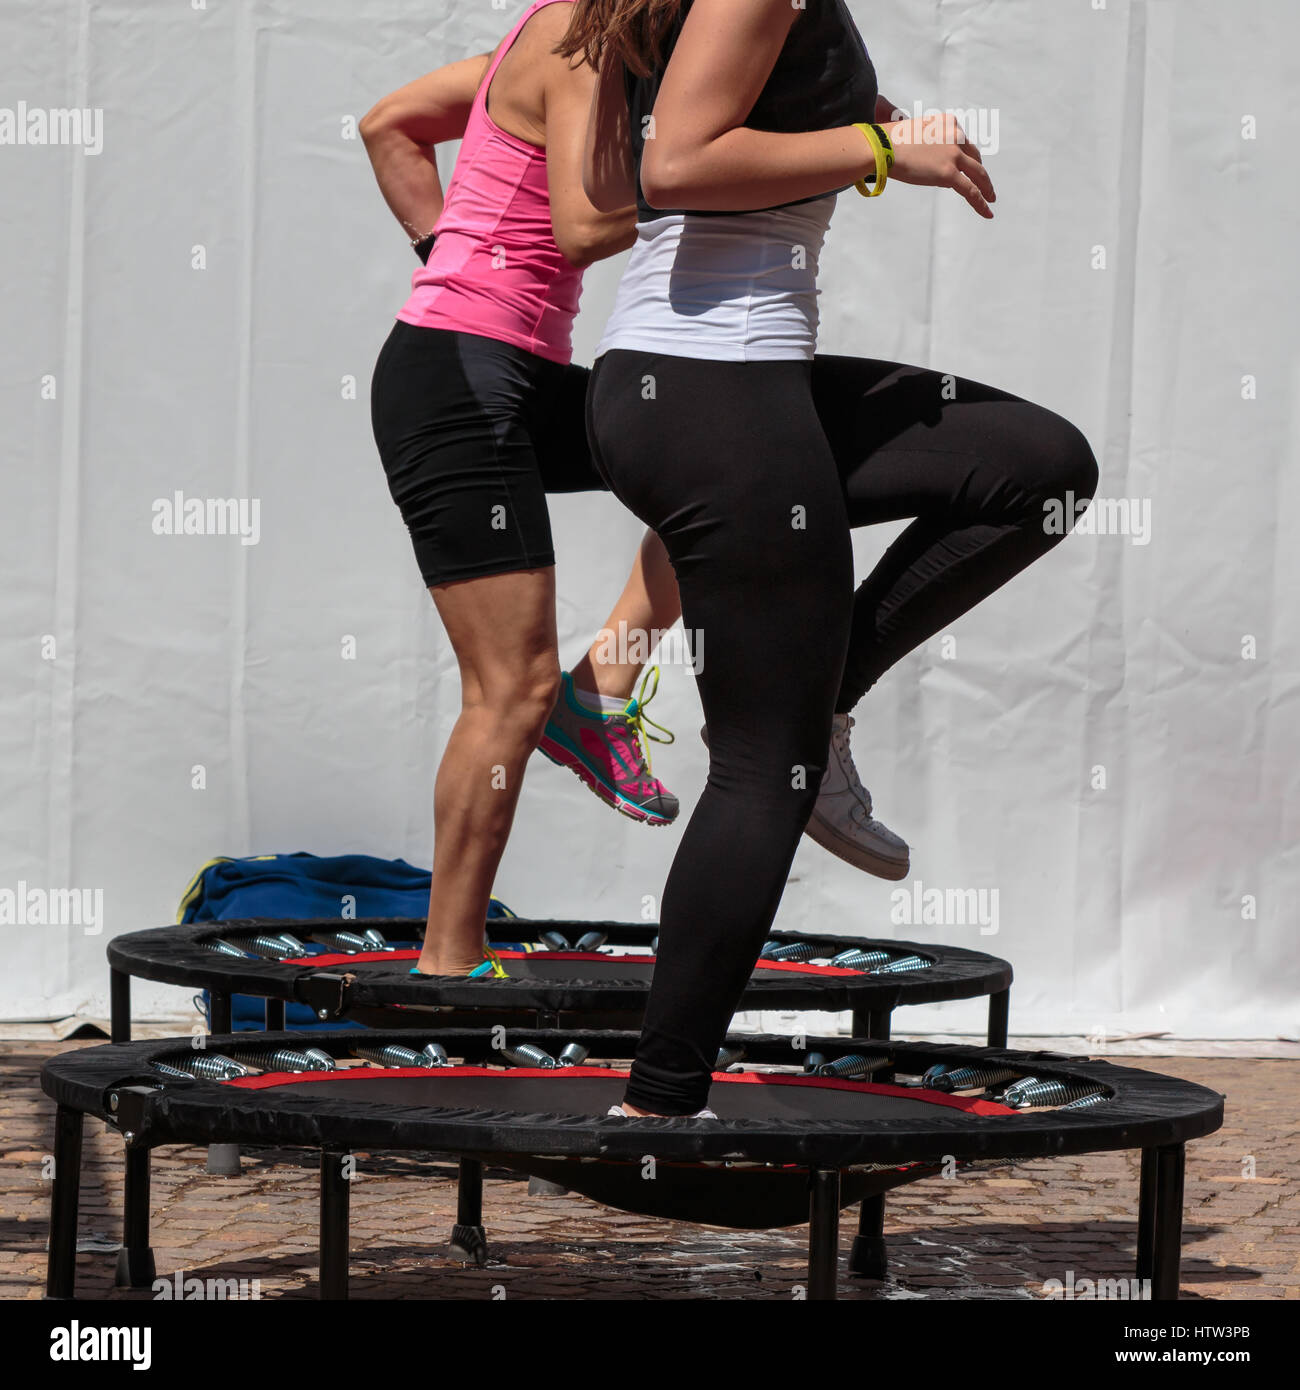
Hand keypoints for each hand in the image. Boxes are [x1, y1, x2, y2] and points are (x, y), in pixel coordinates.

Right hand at [881, 114, 995, 218]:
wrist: (881, 146)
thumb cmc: (887, 141)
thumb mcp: (913, 133)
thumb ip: (925, 142)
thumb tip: (924, 158)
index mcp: (948, 123)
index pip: (962, 142)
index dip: (966, 157)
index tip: (966, 168)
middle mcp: (955, 135)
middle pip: (974, 157)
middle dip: (980, 172)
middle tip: (984, 184)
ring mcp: (953, 155)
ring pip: (978, 174)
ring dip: (986, 188)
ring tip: (991, 199)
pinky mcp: (948, 173)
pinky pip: (970, 191)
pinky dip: (981, 202)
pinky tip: (988, 213)